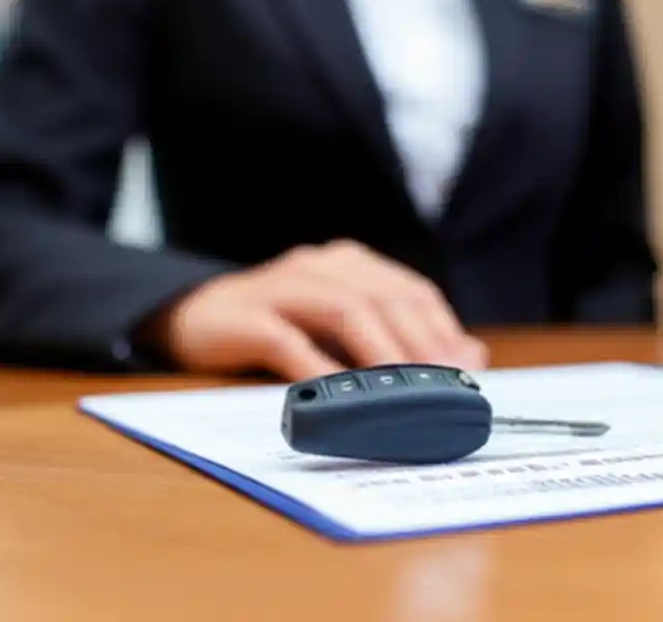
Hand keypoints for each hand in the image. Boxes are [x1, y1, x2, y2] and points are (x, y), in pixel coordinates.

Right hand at [141, 240, 487, 380]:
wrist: (189, 315)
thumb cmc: (279, 326)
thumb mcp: (343, 329)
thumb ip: (400, 337)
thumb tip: (474, 356)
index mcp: (350, 264)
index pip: (412, 292)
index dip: (444, 331)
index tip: (467, 373)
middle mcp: (320, 266)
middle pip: (385, 300)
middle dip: (421, 346)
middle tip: (443, 390)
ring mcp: (281, 286)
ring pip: (346, 311)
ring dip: (382, 355)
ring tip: (405, 393)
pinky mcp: (245, 316)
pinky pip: (289, 342)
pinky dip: (320, 370)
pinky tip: (341, 398)